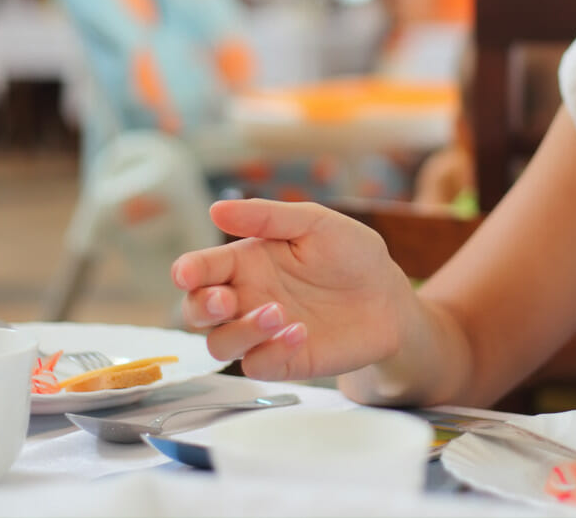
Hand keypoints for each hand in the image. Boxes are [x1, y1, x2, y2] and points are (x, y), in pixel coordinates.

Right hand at [172, 199, 413, 381]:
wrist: (389, 297)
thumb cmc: (351, 254)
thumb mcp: (315, 223)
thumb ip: (268, 217)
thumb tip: (217, 209)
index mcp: (246, 261)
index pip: (202, 268)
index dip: (187, 271)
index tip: (186, 273)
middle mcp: (246, 298)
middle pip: (197, 312)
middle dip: (201, 307)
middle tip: (226, 300)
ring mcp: (263, 333)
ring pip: (220, 344)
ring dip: (241, 331)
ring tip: (279, 313)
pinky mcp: (285, 361)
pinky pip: (257, 366)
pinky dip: (271, 352)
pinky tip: (300, 333)